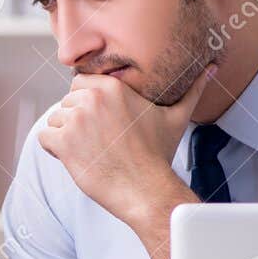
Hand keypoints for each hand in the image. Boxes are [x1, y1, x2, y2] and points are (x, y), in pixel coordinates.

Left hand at [37, 66, 213, 258]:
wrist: (146, 190)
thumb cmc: (158, 155)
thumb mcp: (176, 117)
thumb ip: (192, 89)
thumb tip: (212, 68)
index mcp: (113, 87)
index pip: (80, 84)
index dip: (87, 104)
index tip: (101, 123)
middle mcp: (92, 99)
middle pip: (67, 102)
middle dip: (77, 121)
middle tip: (99, 141)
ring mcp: (76, 120)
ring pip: (55, 120)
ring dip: (66, 137)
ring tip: (91, 151)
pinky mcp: (63, 142)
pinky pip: (45, 138)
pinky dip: (54, 150)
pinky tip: (77, 159)